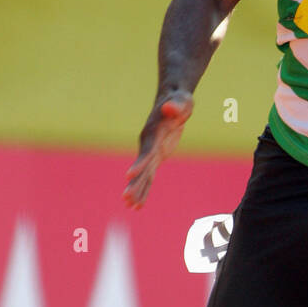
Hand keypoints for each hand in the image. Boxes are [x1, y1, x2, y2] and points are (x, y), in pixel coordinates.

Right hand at [123, 90, 193, 208]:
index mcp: (152, 133)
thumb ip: (176, 105)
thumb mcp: (182, 101)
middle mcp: (148, 144)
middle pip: (141, 167)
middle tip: (126, 198)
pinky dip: (145, 189)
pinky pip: (149, 176)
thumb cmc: (179, 100)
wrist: (173, 101)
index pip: (146, 150)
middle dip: (134, 183)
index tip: (130, 175)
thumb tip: (169, 107)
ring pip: (144, 174)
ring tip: (130, 206)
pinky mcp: (157, 156)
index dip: (139, 163)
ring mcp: (152, 151)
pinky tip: (139, 204)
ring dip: (138, 190)